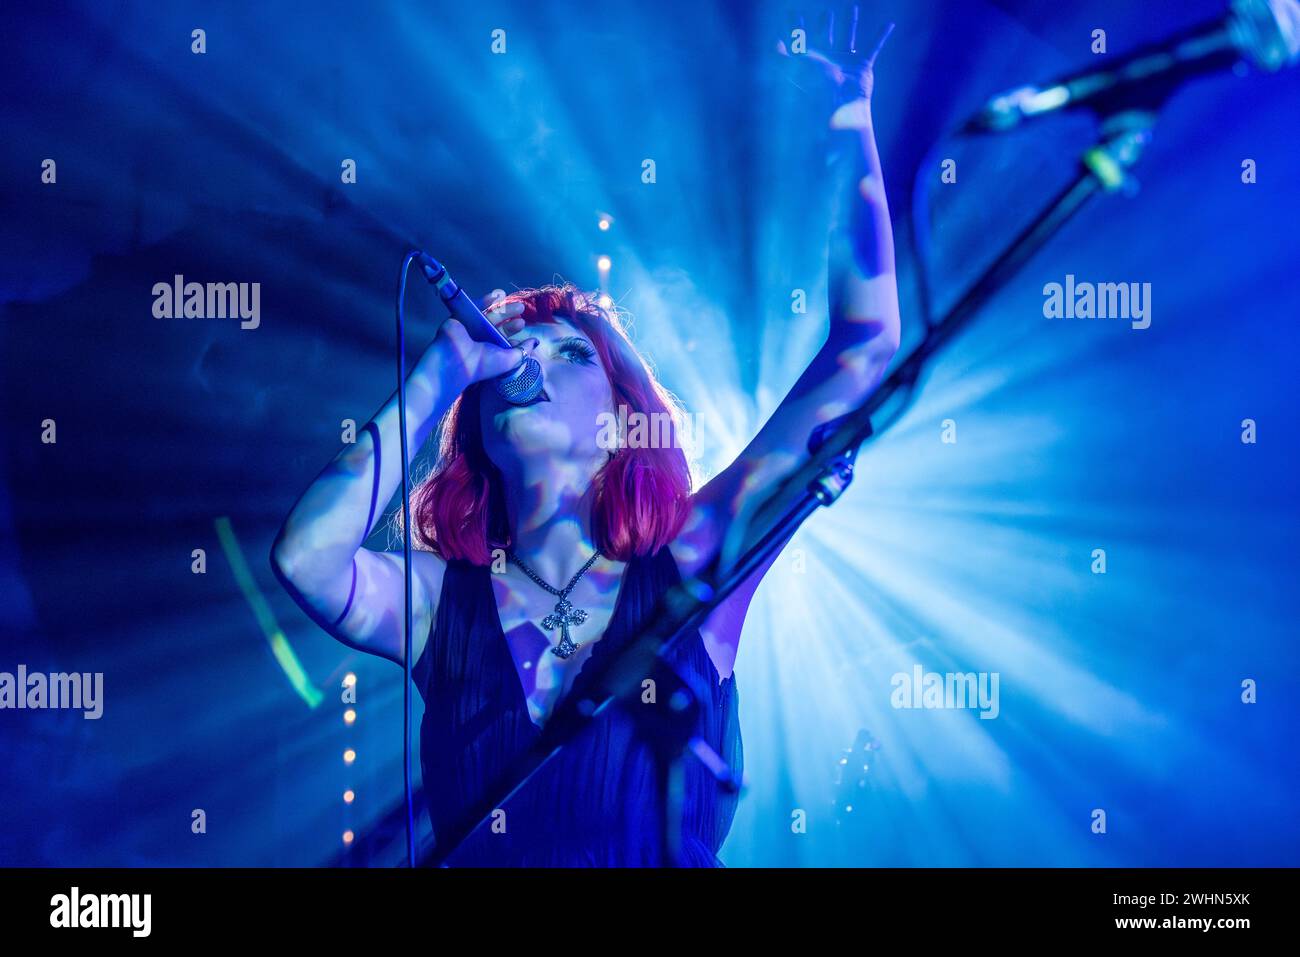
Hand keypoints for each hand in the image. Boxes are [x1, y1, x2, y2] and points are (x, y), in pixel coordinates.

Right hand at [425, 288, 536, 388]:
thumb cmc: (483, 365)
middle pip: (497, 324)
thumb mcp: (510, 360)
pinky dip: (485, 301)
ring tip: (510, 298)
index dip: (513, 330)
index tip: (522, 323)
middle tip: (521, 307)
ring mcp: (470, 329)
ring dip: (500, 307)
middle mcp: (480, 340)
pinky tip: (497, 295)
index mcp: (490, 350)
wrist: (456, 362)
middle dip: (509, 315)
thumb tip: (535, 341)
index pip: (503, 337)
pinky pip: (473, 308)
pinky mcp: (460, 319)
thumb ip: (524, 350)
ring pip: (486, 314)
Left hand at [777, 9, 892, 127]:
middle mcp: (829, 60)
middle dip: (825, 24)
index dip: (797, 27)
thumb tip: (773, 43)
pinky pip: (874, 47)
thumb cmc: (816, 90)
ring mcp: (847, 62)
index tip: (793, 13)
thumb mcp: (798, 70)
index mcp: (812, 60)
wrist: (839, 106)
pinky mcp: (863, 67)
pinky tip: (889, 24)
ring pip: (849, 37)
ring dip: (850, 23)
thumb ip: (783, 58)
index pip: (803, 39)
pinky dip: (881, 36)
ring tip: (853, 8)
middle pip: (827, 36)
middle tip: (825, 12)